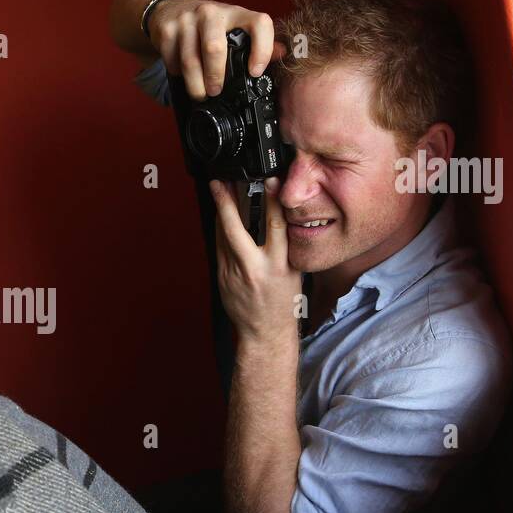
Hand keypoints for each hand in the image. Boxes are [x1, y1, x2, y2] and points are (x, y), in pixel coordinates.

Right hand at [147, 0, 279, 100]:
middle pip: (215, 48)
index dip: (262, 49)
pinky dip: (177, 74)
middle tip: (216, 91)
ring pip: (191, 60)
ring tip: (201, 93)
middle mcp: (212, 12)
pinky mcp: (167, 30)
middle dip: (215, 76)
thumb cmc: (208, 24)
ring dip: (195, 84)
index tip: (255, 72)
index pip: (258, 23)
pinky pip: (173, 61)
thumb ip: (257, 41)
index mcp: (236, 12)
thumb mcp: (234, 26)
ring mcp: (187, 20)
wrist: (170, 7)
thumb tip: (282, 53)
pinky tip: (183, 75)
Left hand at [210, 176, 302, 345]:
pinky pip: (218, 248)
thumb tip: (278, 213)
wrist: (264, 332)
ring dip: (220, 212)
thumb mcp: (294, 271)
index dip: (272, 200)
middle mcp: (253, 269)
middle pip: (235, 229)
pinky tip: (221, 218)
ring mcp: (233, 274)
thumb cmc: (282, 303)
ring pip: (222, 236)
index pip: (275, 226)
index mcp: (278, 266)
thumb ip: (284, 245)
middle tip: (219, 183)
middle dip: (225, 203)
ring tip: (220, 191)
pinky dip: (220, 230)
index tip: (269, 180)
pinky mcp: (220, 278)